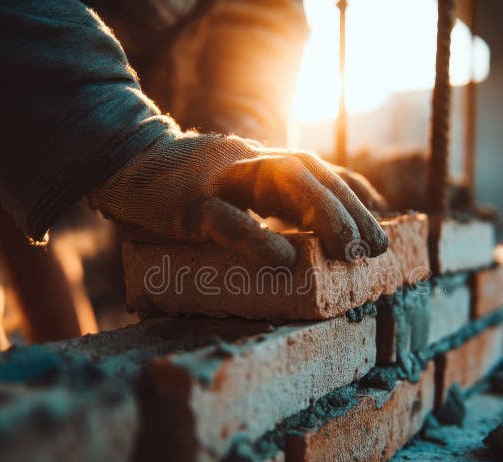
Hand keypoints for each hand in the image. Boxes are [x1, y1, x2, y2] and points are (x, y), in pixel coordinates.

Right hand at [91, 132, 387, 265]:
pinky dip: (257, 238)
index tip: (382, 218)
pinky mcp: (186, 203)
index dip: (354, 192)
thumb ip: (262, 201)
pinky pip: (225, 219)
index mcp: (259, 161)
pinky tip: (284, 258)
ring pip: (281, 182)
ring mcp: (218, 177)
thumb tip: (296, 239)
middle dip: (348, 210)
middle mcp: (248, 161)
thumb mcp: (230, 188)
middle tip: (375, 249)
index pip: (318, 169)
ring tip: (348, 251)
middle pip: (310, 172)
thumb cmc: (180, 186)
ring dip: (322, 215)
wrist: (120, 163)